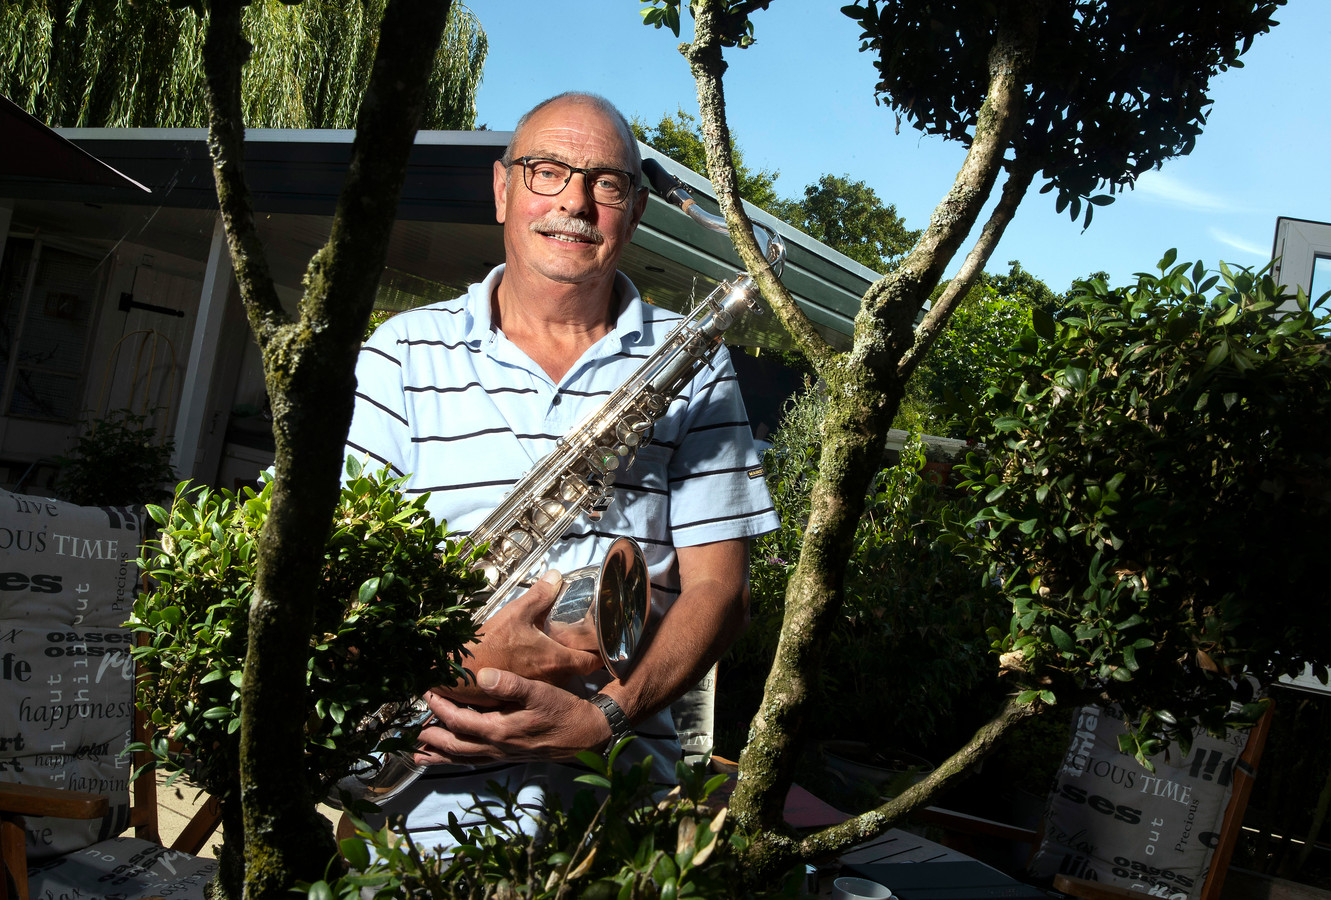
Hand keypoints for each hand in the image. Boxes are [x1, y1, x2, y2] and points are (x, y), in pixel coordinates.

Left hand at [415, 668, 612, 764]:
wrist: (585, 734)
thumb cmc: (562, 710)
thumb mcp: (539, 692)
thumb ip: (510, 684)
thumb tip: (482, 675)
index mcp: (499, 730)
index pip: (459, 722)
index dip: (440, 709)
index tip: (427, 694)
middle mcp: (496, 747)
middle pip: (454, 746)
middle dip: (432, 737)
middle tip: (413, 730)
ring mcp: (502, 755)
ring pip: (463, 758)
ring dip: (440, 757)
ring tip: (419, 756)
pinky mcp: (509, 756)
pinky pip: (476, 761)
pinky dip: (459, 761)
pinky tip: (455, 758)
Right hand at [436, 570, 601, 703]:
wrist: (460, 672)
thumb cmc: (489, 646)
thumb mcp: (516, 612)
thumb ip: (540, 594)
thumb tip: (556, 577)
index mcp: (556, 660)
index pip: (593, 661)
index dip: (602, 652)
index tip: (604, 641)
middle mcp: (552, 678)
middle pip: (578, 668)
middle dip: (581, 653)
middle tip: (580, 636)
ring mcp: (537, 687)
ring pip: (560, 674)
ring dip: (561, 660)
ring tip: (556, 642)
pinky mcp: (523, 691)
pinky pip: (543, 680)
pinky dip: (544, 669)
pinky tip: (534, 654)